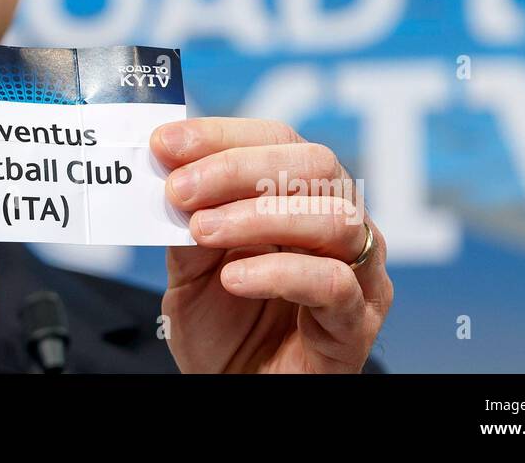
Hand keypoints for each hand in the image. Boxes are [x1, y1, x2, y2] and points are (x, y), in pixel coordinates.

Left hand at [152, 118, 392, 372]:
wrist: (237, 389)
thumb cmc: (223, 328)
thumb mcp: (190, 268)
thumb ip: (186, 223)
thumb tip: (167, 172)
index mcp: (303, 198)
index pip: (278, 141)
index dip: (223, 135)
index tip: (166, 143)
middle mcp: (341, 226)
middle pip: (314, 165)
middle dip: (239, 167)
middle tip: (181, 188)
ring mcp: (358, 274)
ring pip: (333, 218)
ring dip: (258, 215)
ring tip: (202, 231)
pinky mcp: (356, 324)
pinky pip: (334, 283)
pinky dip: (278, 271)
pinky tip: (234, 277)